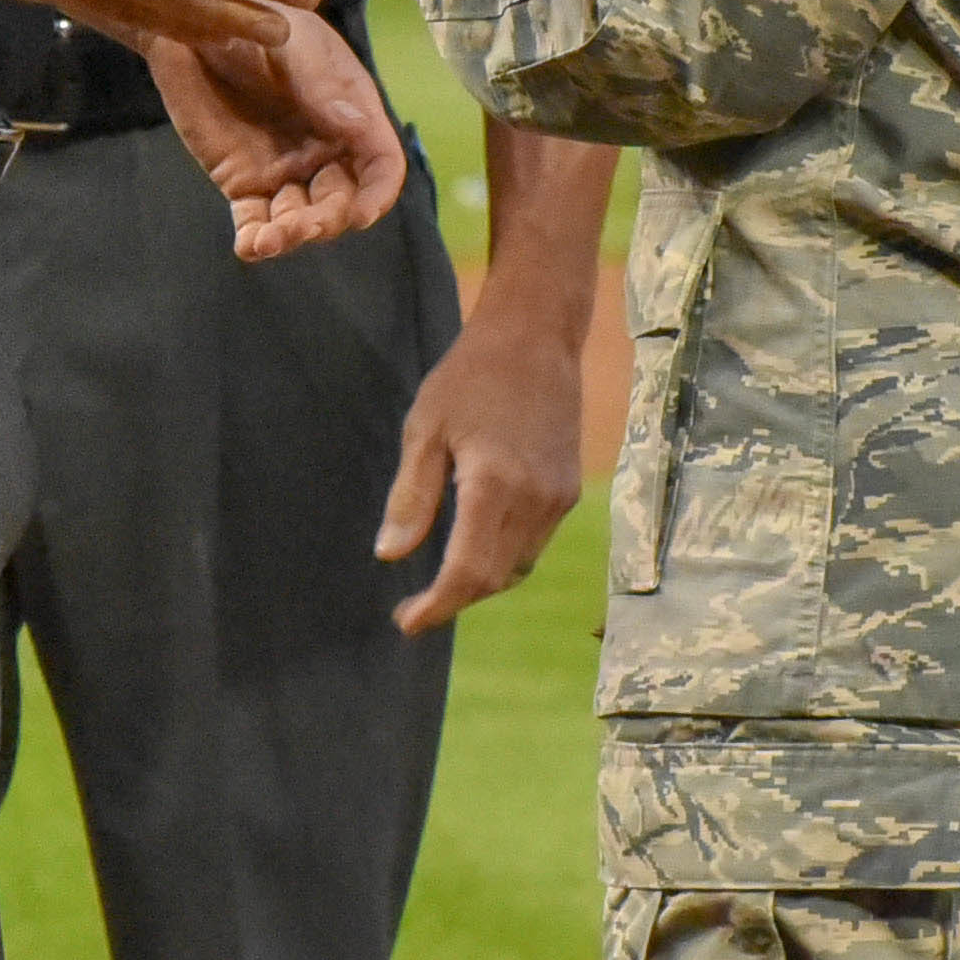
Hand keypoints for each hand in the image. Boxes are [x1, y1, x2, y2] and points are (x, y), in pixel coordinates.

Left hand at [145, 0, 408, 261]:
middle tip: (300, 226)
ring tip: (268, 240)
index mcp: (352, 114)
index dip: (378, 194)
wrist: (192, 16)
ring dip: (292, 235)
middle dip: (327, 221)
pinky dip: (255, 239)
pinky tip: (250, 247)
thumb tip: (357, 128)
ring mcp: (285, 169)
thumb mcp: (292, 40)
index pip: (381, 166)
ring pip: (300, 218)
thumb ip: (322, 85)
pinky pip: (255, 219)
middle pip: (343, 201)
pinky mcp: (243, 181)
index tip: (360, 214)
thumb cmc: (255, 15)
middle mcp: (325, 149)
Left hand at [376, 306, 584, 633]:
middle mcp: (535, 500)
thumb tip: (390, 555)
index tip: (405, 622)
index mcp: (494, 485)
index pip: (468, 571)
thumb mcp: (425, 428)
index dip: (437, 607)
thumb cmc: (471, 375)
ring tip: (440, 582)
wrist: (538, 336)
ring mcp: (559, 498)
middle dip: (454, 601)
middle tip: (413, 608)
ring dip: (479, 583)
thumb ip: (412, 496)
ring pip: (518, 567)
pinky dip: (503, 558)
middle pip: (494, 579)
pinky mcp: (569, 490)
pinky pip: (535, 544)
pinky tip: (475, 546)